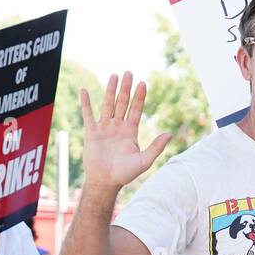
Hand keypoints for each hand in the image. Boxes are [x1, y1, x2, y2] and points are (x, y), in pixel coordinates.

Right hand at [80, 72, 171, 190]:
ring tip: (114, 76)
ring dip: (110, 91)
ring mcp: (104, 128)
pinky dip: (85, 103)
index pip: (136, 109)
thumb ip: (156, 147)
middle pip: (123, 103)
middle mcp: (118, 127)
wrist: (105, 181)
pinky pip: (88, 115)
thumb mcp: (144, 161)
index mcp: (130, 131)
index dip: (139, 97)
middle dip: (126, 89)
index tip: (143, 83)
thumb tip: (170, 134)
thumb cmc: (125, 173)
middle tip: (129, 73)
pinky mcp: (92, 132)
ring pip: (108, 105)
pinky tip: (84, 90)